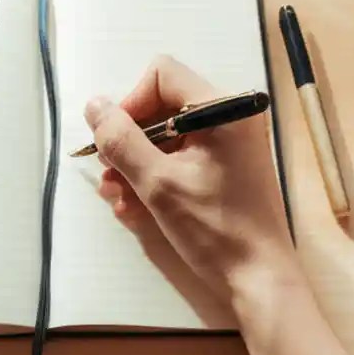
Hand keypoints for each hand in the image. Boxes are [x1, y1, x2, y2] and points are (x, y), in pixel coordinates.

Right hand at [85, 57, 353, 354]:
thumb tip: (94, 105)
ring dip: (136, 163)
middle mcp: (230, 117)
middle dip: (129, 139)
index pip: (161, 76)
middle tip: (108, 174)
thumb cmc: (213, 228)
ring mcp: (230, 144)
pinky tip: (135, 206)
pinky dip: (156, 176)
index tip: (113, 141)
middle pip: (162, 105)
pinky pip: (182, 158)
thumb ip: (121, 140)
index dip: (130, 104)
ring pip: (168, 136)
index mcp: (223, 108)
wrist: (259, 278)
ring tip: (116, 196)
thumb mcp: (157, 183)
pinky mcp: (227, 168)